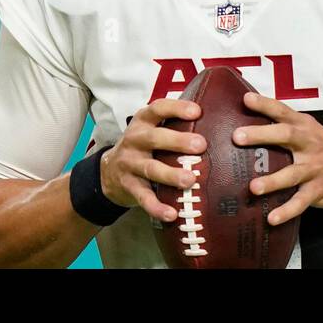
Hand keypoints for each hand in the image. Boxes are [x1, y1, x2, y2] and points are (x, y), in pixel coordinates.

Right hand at [99, 99, 205, 222]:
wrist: (107, 172)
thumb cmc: (142, 146)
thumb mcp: (150, 129)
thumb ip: (173, 123)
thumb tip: (214, 116)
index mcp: (143, 122)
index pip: (158, 109)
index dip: (176, 108)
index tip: (197, 111)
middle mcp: (134, 140)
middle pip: (154, 138)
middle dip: (178, 141)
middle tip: (201, 145)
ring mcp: (130, 164)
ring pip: (151, 168)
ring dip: (170, 174)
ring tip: (190, 180)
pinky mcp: (129, 186)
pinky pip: (143, 197)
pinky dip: (157, 207)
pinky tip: (172, 214)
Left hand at [232, 92, 322, 225]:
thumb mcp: (312, 131)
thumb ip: (286, 125)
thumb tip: (249, 122)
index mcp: (305, 127)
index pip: (283, 111)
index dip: (265, 104)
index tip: (246, 99)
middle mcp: (309, 144)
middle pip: (286, 135)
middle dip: (262, 135)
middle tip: (237, 136)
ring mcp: (315, 168)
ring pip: (292, 173)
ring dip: (272, 181)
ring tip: (253, 188)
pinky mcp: (319, 190)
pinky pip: (301, 201)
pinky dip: (287, 211)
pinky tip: (272, 219)